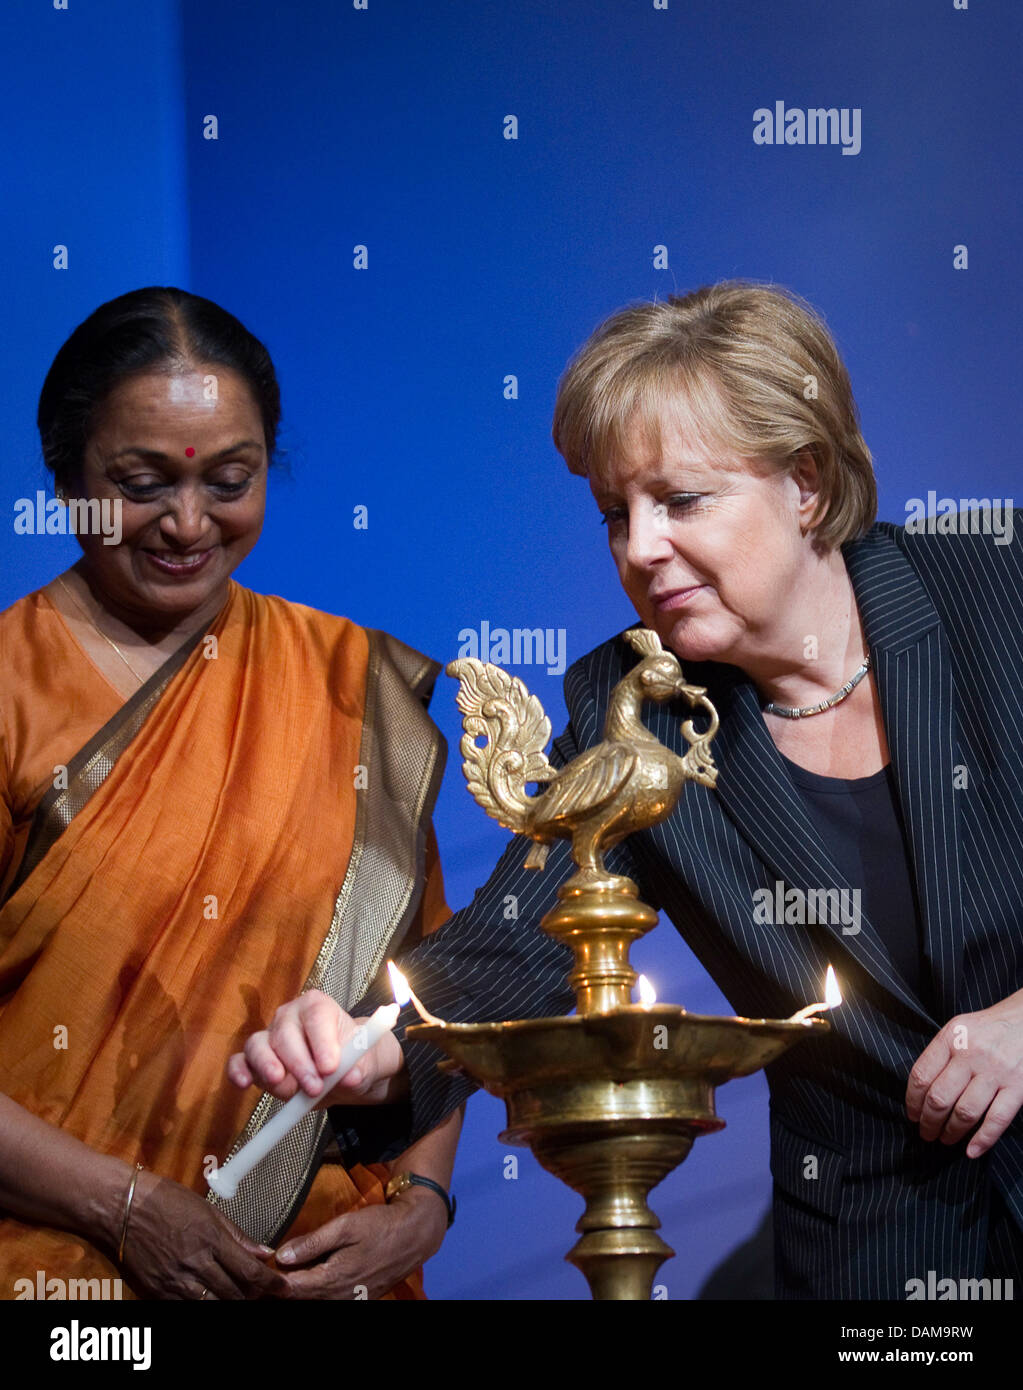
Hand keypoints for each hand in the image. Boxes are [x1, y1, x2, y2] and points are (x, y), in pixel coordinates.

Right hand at [119, 1172, 288, 1299]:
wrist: (121, 1207)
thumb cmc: (163, 1199)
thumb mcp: (207, 1208)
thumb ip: (237, 1234)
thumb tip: (264, 1251)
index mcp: (211, 1239)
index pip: (250, 1272)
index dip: (270, 1284)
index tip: (282, 1288)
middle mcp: (195, 1263)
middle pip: (234, 1295)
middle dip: (253, 1297)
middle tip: (261, 1293)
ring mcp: (175, 1281)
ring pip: (212, 1306)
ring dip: (230, 1302)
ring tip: (238, 1296)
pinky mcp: (158, 1292)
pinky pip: (187, 1307)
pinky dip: (203, 1305)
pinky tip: (210, 1297)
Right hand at [227, 989, 407, 1106]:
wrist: (345, 1073)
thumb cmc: (356, 1058)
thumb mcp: (367, 1062)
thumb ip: (360, 1067)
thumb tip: (350, 1076)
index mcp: (319, 1007)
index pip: (316, 1015)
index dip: (321, 1040)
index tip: (331, 1066)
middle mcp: (289, 1017)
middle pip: (286, 1033)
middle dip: (299, 1063)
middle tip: (315, 1087)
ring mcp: (270, 1038)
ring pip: (258, 1045)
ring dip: (267, 1066)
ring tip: (281, 1085)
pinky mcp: (256, 1062)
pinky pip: (240, 1061)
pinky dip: (238, 1071)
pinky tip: (244, 1083)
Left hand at [273, 1186, 448, 1299]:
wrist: (415, 1235)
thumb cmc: (381, 1225)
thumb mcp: (346, 1226)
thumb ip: (313, 1242)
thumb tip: (282, 1255)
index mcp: (333, 1278)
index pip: (292, 1288)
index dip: (273, 1279)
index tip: (260, 1267)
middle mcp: (340, 1296)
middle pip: (301, 1298)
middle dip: (283, 1285)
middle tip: (267, 1270)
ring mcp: (350, 1300)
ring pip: (314, 1300)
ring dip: (299, 1289)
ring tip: (284, 1274)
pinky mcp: (359, 1299)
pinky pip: (330, 1299)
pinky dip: (315, 1290)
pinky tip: (310, 1276)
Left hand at [906, 992, 1022, 1156]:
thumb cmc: (989, 1027)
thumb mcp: (959, 1029)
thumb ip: (941, 1054)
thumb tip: (921, 1091)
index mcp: (952, 1037)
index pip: (921, 1075)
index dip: (912, 1101)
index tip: (912, 1115)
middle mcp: (971, 1053)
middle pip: (940, 1098)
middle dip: (928, 1122)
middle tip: (926, 1133)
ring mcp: (996, 1071)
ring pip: (965, 1112)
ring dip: (951, 1132)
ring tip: (945, 1139)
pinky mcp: (1019, 1087)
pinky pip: (996, 1119)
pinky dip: (982, 1140)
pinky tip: (972, 1151)